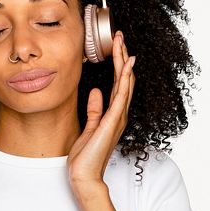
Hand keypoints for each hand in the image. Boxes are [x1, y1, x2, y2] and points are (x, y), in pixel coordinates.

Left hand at [68, 31, 135, 194]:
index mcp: (112, 114)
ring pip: (124, 83)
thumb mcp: (88, 126)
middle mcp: (118, 113)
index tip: (114, 46)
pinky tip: (126, 65)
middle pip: (123, 79)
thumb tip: (96, 92)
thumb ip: (94, 109)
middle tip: (119, 35)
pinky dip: (124, 79)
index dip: (117, 64)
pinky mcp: (112, 122)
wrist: (84, 175)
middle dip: (121, 56)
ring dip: (123, 62)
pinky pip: (121, 96)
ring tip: (123, 42)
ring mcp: (117, 117)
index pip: (117, 83)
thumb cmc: (85, 155)